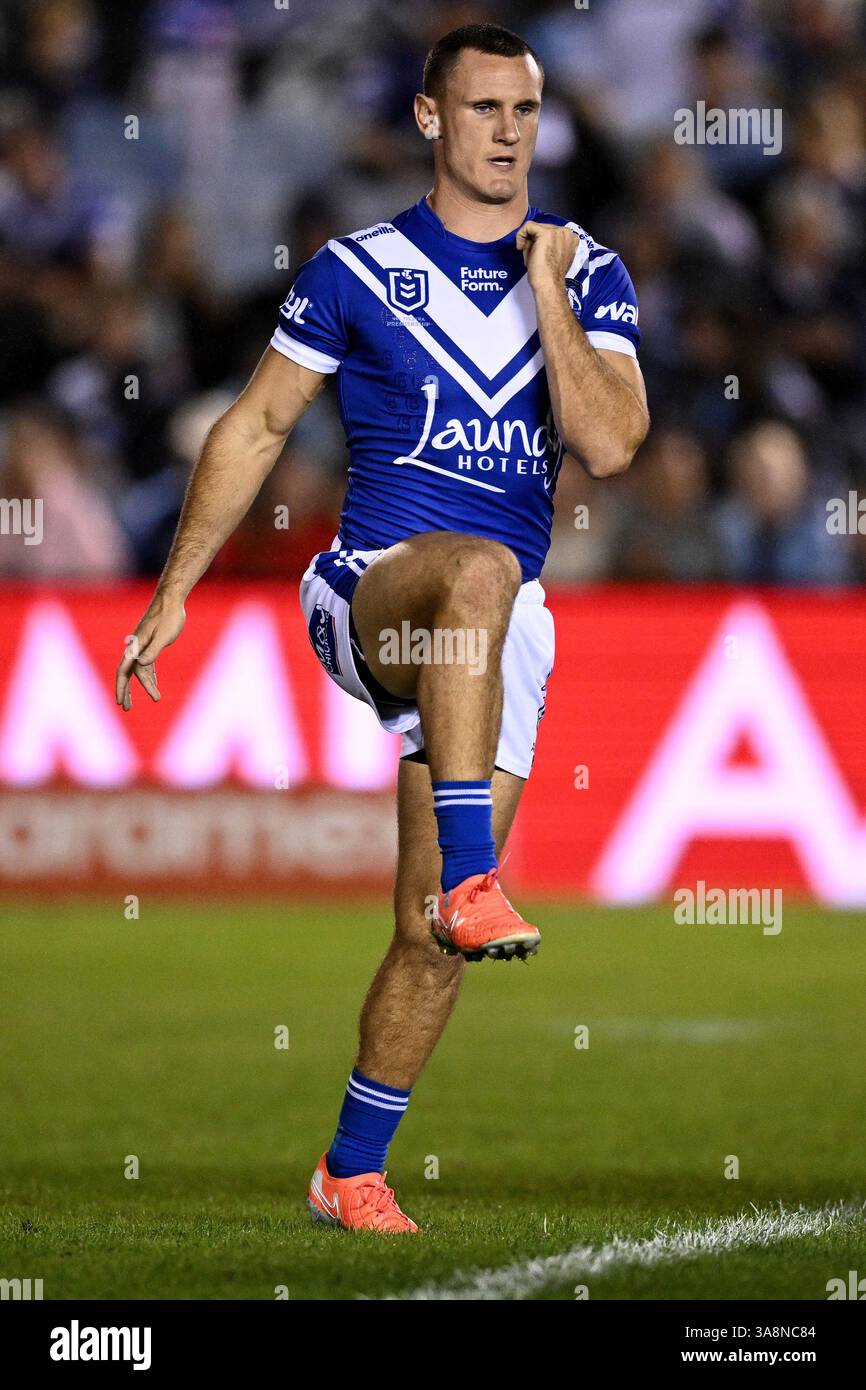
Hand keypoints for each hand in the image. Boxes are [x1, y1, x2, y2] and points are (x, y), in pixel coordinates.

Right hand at [116, 593, 185, 710]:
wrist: (170, 600)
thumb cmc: (168, 616)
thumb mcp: (163, 636)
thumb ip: (153, 650)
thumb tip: (142, 664)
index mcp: (135, 646)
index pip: (126, 672)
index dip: (124, 688)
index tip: (126, 702)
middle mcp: (135, 647)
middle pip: (127, 673)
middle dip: (125, 691)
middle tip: (125, 707)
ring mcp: (142, 646)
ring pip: (138, 670)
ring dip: (141, 685)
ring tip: (147, 700)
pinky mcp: (151, 644)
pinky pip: (147, 664)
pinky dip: (150, 675)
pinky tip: (154, 684)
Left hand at [516, 221, 577, 290]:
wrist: (549, 285)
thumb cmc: (550, 276)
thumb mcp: (552, 256)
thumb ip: (546, 244)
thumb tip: (530, 238)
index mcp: (571, 239)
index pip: (551, 232)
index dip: (540, 242)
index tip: (537, 254)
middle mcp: (567, 232)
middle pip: (543, 229)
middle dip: (534, 242)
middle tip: (531, 257)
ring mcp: (557, 232)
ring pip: (535, 228)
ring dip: (529, 242)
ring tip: (530, 256)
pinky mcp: (545, 233)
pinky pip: (528, 226)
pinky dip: (521, 235)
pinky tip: (520, 248)